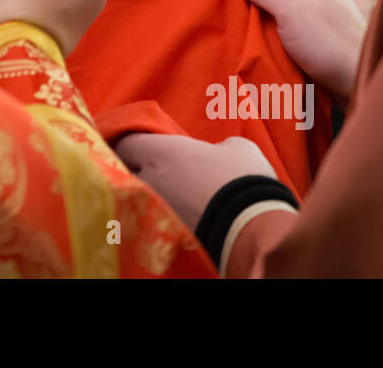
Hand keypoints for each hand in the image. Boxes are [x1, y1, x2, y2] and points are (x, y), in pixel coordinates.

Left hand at [114, 133, 275, 230]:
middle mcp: (149, 180)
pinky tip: (180, 219)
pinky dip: (160, 221)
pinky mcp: (162, 237)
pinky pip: (152, 223)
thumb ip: (216, 147)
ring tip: (170, 200)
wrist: (255, 228)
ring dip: (149, 198)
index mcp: (161, 153)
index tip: (143, 148)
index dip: (134, 145)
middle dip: (137, 172)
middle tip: (158, 174)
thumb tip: (217, 154)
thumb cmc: (245, 179)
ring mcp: (153, 212)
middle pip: (127, 173)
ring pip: (138, 200)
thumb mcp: (237, 148)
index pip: (127, 144)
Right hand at [232, 0, 364, 102]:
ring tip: (238, 29)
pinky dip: (272, 36)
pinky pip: (286, 30)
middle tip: (226, 9)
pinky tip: (258, 44)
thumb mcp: (291, 11)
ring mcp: (317, 14)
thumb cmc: (330, 43)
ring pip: (278, 10)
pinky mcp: (316, 37)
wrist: (362, 83)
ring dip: (260, 21)